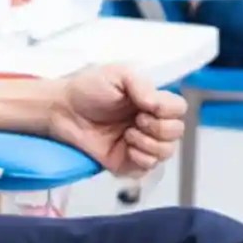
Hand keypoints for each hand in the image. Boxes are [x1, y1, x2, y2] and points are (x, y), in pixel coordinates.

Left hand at [47, 65, 185, 177]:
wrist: (63, 109)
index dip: (167, 110)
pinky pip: (148, 168)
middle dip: (157, 128)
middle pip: (176, 132)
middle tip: (136, 120)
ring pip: (166, 152)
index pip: (179, 109)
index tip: (144, 106)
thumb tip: (157, 104)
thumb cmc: (87, 89)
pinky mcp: (127, 161)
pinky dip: (140, 158)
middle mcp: (150, 123)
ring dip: (149, 143)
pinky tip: (125, 147)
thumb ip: (142, 84)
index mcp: (151, 101)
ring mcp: (140, 143)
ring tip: (127, 134)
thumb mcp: (117, 74)